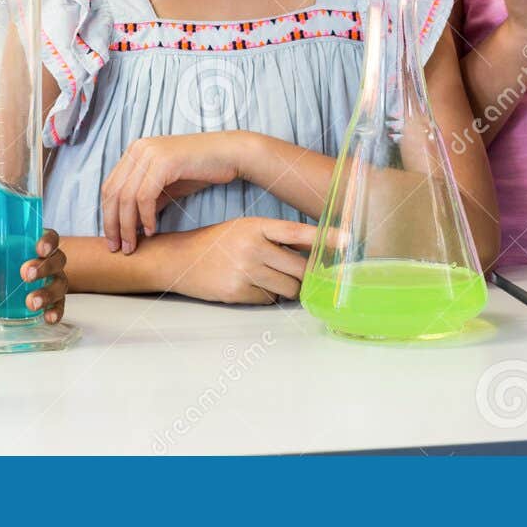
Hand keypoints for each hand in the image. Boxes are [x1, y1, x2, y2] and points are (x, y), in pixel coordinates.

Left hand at [0, 228, 68, 323]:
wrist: (8, 283)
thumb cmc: (6, 264)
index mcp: (39, 245)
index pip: (50, 238)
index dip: (48, 242)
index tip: (39, 249)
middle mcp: (52, 262)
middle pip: (58, 261)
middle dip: (44, 268)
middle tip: (26, 275)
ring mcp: (56, 281)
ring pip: (60, 285)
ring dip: (47, 293)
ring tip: (32, 303)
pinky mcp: (55, 301)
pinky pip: (60, 306)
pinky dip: (55, 312)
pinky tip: (48, 318)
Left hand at [102, 133, 244, 253]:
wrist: (229, 154)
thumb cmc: (200, 169)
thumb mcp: (167, 186)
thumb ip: (147, 200)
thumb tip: (129, 224)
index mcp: (135, 151)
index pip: (109, 187)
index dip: (108, 215)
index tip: (113, 238)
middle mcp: (138, 149)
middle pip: (113, 192)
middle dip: (113, 224)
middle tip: (118, 247)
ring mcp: (150, 153)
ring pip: (127, 196)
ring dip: (128, 225)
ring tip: (133, 245)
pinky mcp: (164, 161)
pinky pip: (145, 195)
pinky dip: (145, 217)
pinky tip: (151, 230)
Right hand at [166, 217, 315, 304]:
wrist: (180, 260)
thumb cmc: (217, 243)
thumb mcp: (245, 229)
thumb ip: (275, 238)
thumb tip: (312, 253)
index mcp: (256, 226)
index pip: (298, 232)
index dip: (324, 238)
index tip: (347, 241)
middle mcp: (252, 247)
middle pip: (300, 269)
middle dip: (305, 275)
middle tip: (303, 274)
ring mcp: (244, 271)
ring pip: (288, 288)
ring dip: (287, 288)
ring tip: (269, 278)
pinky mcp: (237, 292)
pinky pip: (269, 300)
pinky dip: (267, 296)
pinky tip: (251, 286)